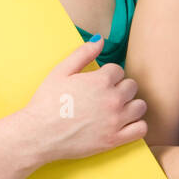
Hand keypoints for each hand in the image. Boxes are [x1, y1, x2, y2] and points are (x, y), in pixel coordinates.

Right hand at [20, 38, 147, 161]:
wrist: (37, 134)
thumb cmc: (46, 102)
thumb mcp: (60, 71)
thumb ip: (83, 53)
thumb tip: (100, 39)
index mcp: (100, 81)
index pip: (118, 71)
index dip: (107, 76)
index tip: (97, 84)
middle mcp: (112, 99)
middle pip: (131, 86)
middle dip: (120, 88)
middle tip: (105, 96)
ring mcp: (115, 120)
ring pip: (140, 106)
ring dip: (131, 106)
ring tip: (116, 109)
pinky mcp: (115, 139)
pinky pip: (141, 129)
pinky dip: (136, 125)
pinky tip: (124, 124)